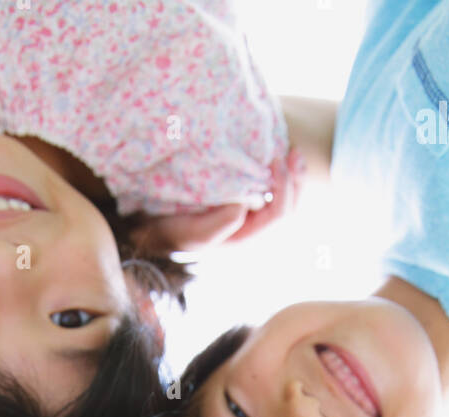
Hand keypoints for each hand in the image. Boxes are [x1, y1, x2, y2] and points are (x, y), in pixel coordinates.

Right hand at [133, 149, 305, 253]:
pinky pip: (265, 184)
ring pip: (280, 194)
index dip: (284, 187)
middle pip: (287, 204)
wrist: (154, 227)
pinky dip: (272, 168)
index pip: (278, 214)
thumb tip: (245, 202)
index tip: (276, 160)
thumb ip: (221, 223)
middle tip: (293, 152)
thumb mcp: (194, 233)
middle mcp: (251, 224)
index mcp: (246, 234)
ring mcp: (247, 210)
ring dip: (288, 173)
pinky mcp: (239, 195)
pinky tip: (272, 150)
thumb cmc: (173, 231)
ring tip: (291, 151)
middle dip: (294, 180)